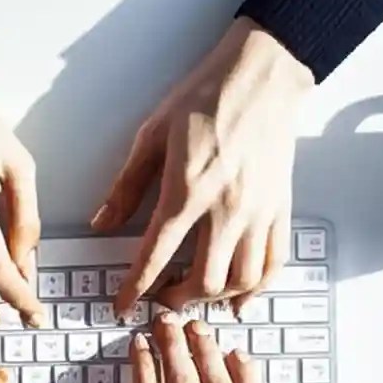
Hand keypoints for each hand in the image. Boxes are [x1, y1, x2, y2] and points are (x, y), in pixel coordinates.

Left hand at [93, 19, 313, 314]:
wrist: (260, 77)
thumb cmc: (206, 99)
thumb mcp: (151, 137)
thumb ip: (127, 187)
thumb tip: (103, 222)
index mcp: (187, 191)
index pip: (156, 256)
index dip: (135, 288)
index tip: (124, 305)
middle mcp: (226, 209)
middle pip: (203, 280)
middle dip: (177, 299)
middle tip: (161, 299)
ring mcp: (258, 212)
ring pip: (241, 280)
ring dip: (216, 298)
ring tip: (198, 297)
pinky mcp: (280, 208)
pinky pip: (273, 262)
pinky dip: (257, 287)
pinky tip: (242, 295)